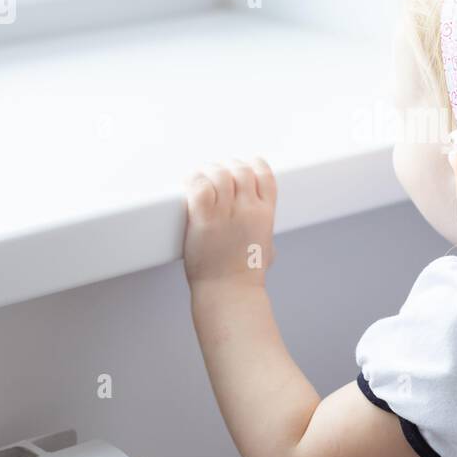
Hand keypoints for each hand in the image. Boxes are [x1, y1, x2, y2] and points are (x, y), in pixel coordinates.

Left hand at [183, 158, 275, 288]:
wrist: (230, 292)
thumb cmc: (246, 277)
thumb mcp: (266, 249)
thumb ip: (263, 233)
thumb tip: (265, 241)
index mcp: (266, 214)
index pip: (265, 175)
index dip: (254, 165)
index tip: (244, 165)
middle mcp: (248, 209)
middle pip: (241, 169)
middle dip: (228, 166)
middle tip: (216, 171)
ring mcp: (227, 213)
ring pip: (220, 173)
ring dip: (209, 170)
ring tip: (201, 176)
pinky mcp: (204, 219)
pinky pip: (199, 186)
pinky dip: (194, 179)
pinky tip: (190, 183)